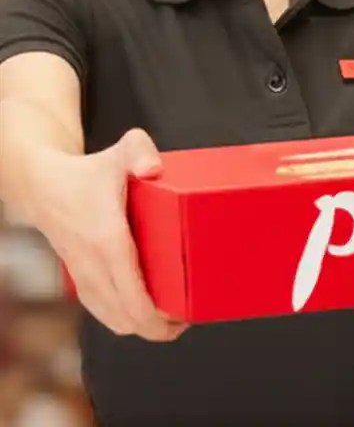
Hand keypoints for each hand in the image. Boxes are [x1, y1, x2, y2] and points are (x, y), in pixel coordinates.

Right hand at [29, 128, 185, 341]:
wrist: (41, 185)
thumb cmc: (89, 171)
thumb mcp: (119, 151)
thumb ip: (139, 151)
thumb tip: (153, 169)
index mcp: (106, 240)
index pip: (132, 294)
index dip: (156, 316)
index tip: (183, 319)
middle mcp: (93, 265)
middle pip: (125, 316)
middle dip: (157, 328)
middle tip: (186, 320)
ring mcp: (83, 275)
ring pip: (112, 318)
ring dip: (141, 327)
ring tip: (171, 320)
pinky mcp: (79, 279)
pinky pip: (102, 310)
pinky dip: (123, 318)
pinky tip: (143, 313)